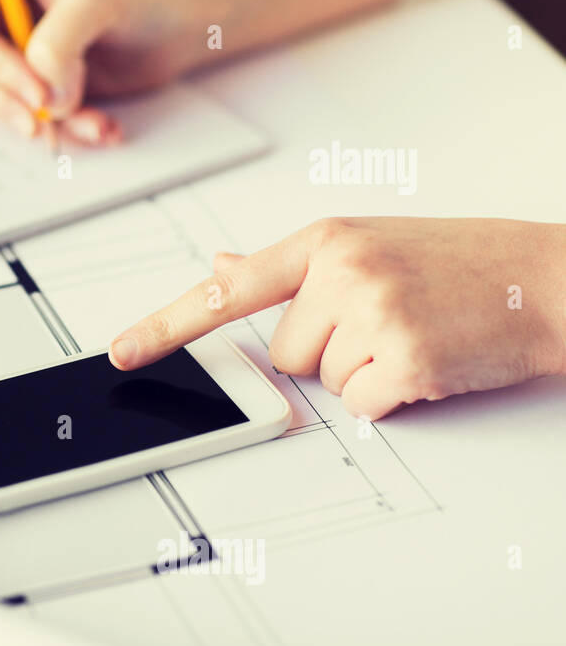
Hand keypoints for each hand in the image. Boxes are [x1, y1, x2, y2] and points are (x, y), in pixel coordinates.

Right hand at [0, 0, 207, 143]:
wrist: (180, 20)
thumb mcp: (101, 1)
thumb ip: (61, 39)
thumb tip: (40, 93)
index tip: (39, 93)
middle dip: (4, 103)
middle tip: (44, 120)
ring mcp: (7, 54)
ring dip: (46, 123)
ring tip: (95, 119)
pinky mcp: (31, 88)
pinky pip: (27, 123)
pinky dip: (66, 133)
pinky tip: (103, 126)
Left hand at [108, 218, 565, 419]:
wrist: (546, 281)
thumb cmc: (459, 263)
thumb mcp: (367, 245)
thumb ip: (292, 267)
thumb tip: (219, 266)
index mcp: (325, 241)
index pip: (228, 290)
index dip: (167, 326)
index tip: (121, 353)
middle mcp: (342, 271)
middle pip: (283, 354)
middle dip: (328, 352)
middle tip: (385, 322)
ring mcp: (373, 313)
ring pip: (320, 381)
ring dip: (361, 372)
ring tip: (411, 333)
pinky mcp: (404, 358)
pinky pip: (361, 404)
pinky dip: (392, 396)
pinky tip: (427, 359)